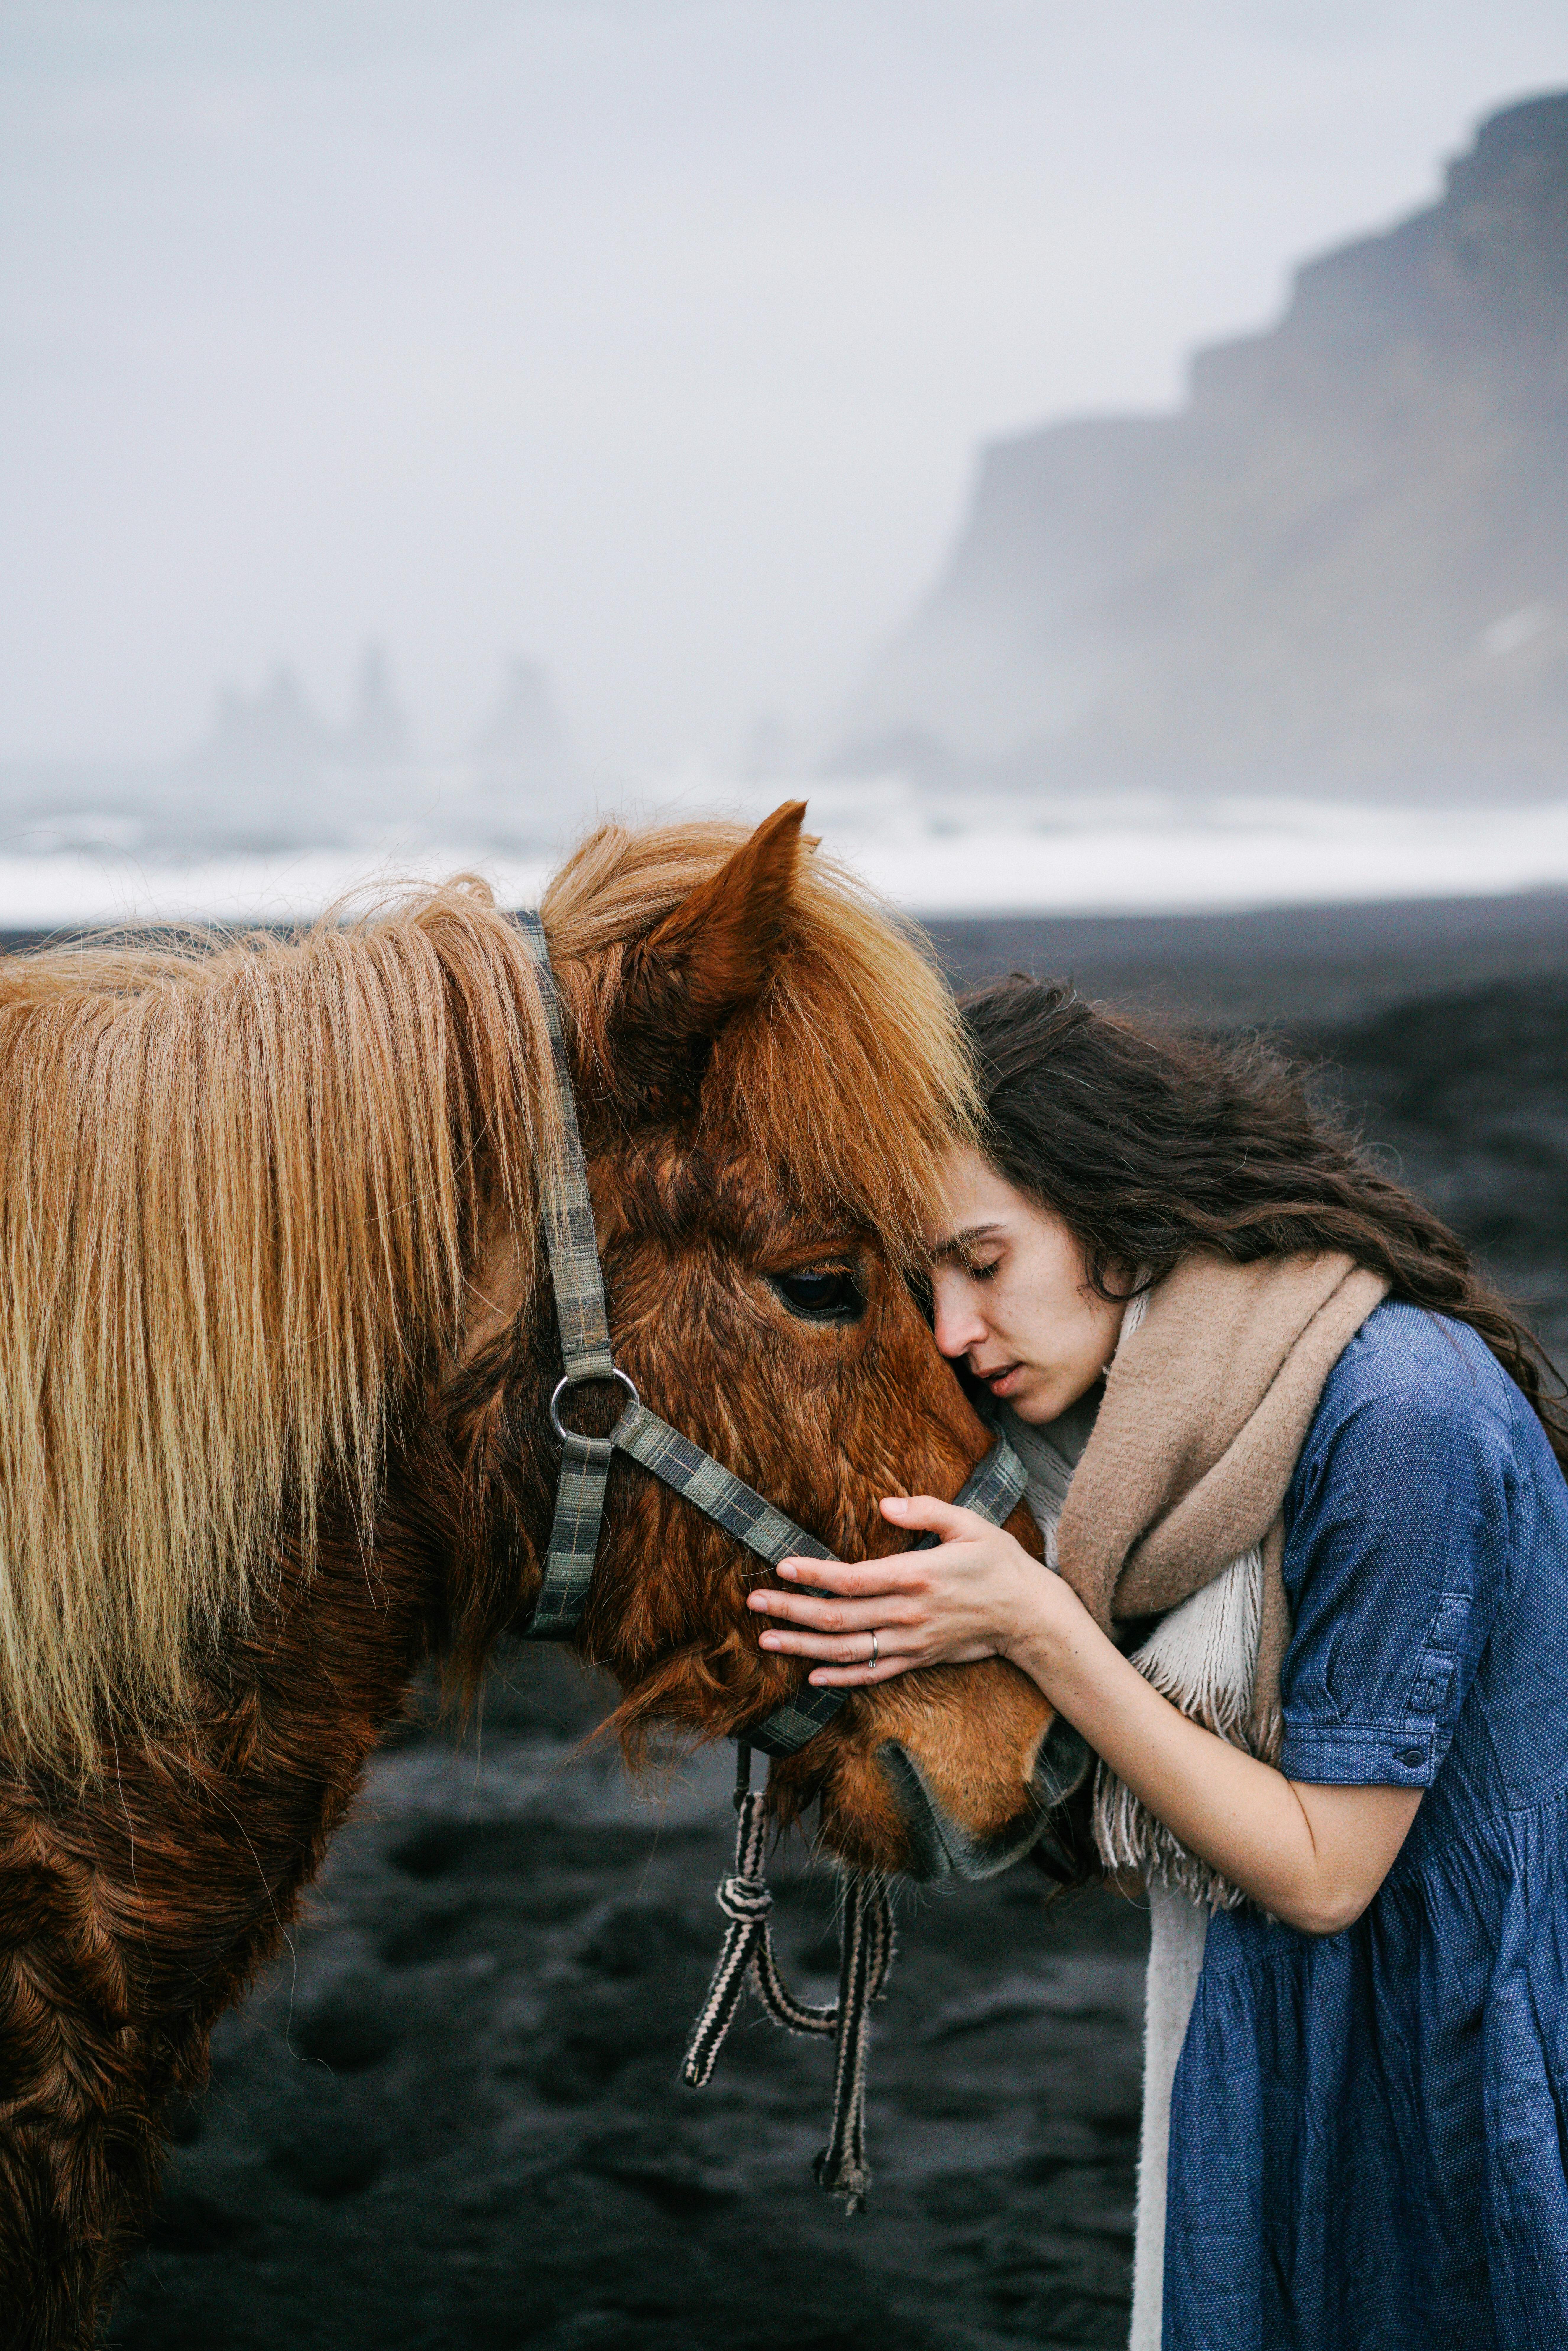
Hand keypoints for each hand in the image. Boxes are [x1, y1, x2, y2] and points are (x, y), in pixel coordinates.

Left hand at [746, 1493, 1051, 1685]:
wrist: (1030, 1615)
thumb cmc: (1000, 1563)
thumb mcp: (970, 1524)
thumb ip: (926, 1510)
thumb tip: (884, 1503)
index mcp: (917, 1575)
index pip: (852, 1579)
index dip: (813, 1575)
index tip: (781, 1566)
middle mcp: (909, 1613)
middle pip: (838, 1618)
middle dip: (791, 1610)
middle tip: (753, 1602)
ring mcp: (912, 1642)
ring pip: (847, 1650)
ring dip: (803, 1645)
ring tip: (767, 1638)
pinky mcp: (919, 1659)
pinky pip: (872, 1674)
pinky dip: (840, 1678)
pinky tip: (811, 1675)